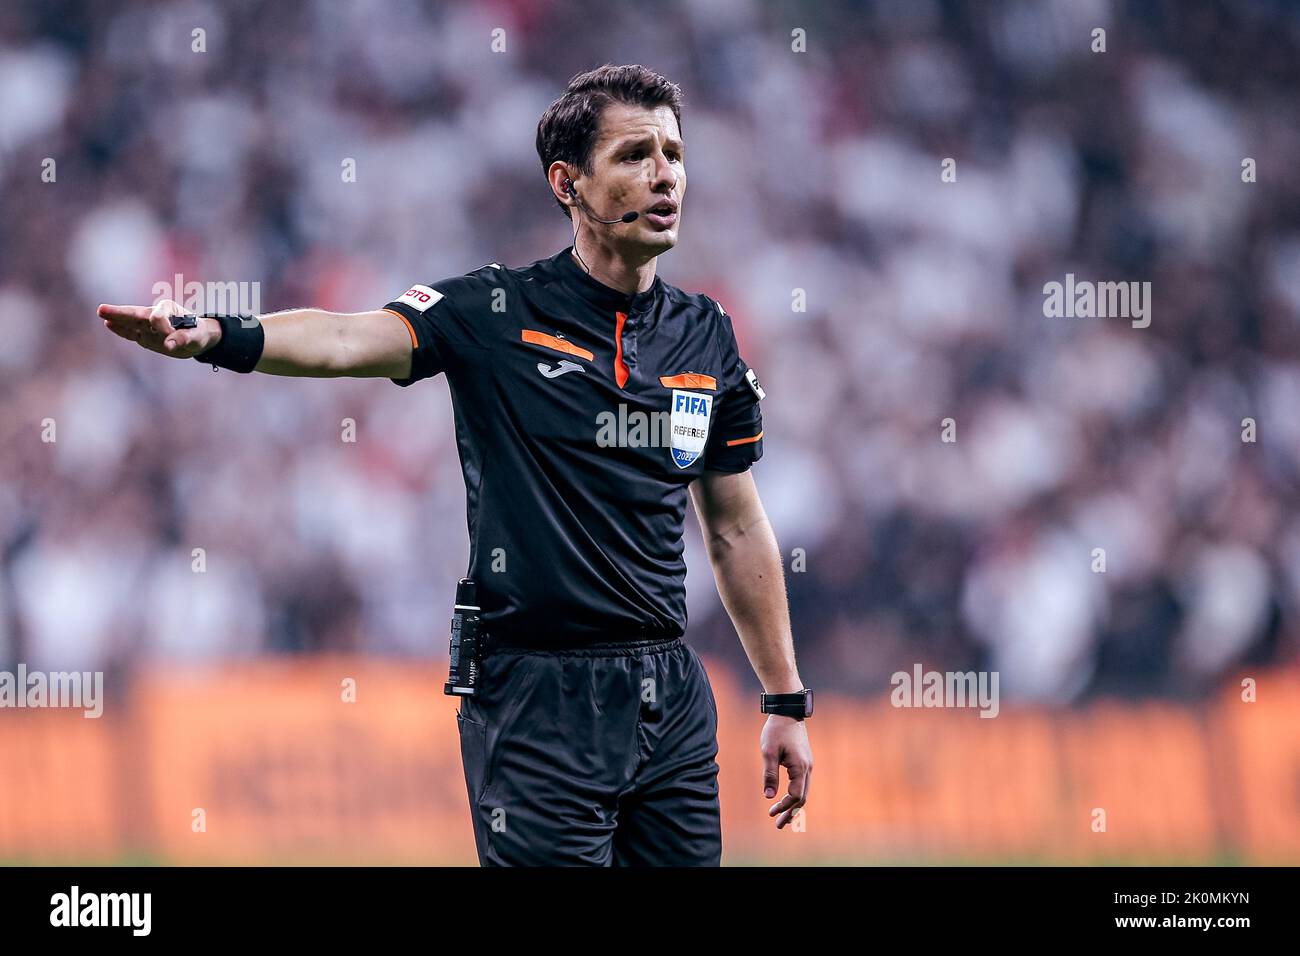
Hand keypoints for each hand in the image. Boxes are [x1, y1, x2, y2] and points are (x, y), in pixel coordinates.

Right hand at [98, 300, 221, 357]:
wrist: (198, 339)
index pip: (157, 317)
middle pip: (136, 313)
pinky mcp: (145, 336)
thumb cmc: (198, 333)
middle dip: (120, 312)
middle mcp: (155, 314)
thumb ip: (183, 338)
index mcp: (168, 309)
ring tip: (101, 313)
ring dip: (116, 319)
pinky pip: (132, 333)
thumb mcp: (197, 336)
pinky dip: (122, 330)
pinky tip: (109, 324)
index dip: (162, 327)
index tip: (170, 338)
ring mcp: (148, 325)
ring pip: (131, 322)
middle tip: (101, 309)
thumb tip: (168, 344)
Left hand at [760, 714, 812, 828]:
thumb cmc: (776, 730)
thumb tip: (769, 796)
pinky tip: (787, 799)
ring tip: (783, 818)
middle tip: (779, 825)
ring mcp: (808, 765)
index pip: (795, 795)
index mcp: (800, 767)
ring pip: (804, 791)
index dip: (784, 806)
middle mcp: (808, 768)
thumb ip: (769, 774)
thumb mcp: (768, 752)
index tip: (771, 812)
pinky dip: (796, 795)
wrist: (788, 712)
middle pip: (802, 797)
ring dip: (794, 805)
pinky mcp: (804, 761)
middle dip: (791, 812)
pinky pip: (803, 784)